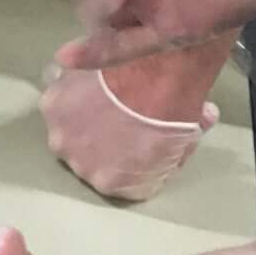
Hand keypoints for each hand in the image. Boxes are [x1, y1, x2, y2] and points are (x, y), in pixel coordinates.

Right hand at [39, 60, 217, 201]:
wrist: (150, 81)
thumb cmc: (173, 115)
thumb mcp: (186, 139)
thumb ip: (181, 143)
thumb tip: (204, 118)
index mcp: (114, 184)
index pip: (117, 176)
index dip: (127, 156)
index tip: (137, 137)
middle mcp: (82, 169)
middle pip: (87, 155)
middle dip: (99, 138)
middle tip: (118, 111)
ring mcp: (62, 137)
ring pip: (67, 126)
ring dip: (78, 112)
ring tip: (99, 88)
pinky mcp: (51, 105)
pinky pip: (58, 94)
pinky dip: (67, 82)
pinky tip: (84, 70)